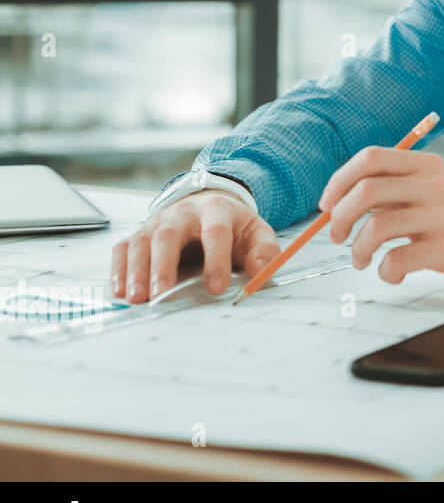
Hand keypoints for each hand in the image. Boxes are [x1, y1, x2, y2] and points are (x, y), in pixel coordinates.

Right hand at [110, 190, 281, 303]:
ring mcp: (158, 222)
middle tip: (162, 294)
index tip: (216, 288)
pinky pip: (123, 248)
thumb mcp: (257, 233)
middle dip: (164, 266)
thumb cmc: (233, 225)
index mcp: (216, 210)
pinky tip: (121, 290)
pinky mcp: (141, 234)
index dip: (216, 260)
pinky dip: (119, 268)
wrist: (212, 204)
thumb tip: (262, 272)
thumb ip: (264, 252)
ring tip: (138, 298)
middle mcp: (182, 213)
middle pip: (168, 235)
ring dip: (137, 271)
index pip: (215, 232)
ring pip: (141, 242)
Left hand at [319, 147, 443, 292]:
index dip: (340, 180)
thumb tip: (341, 201)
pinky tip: (392, 273)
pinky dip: (385, 271)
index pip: (371, 158)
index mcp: (427, 165)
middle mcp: (435, 184)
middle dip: (339, 217)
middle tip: (338, 236)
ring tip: (362, 259)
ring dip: (358, 249)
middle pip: (366, 190)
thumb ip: (395, 190)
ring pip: (377, 227)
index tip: (328, 204)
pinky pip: (397, 259)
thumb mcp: (434, 191)